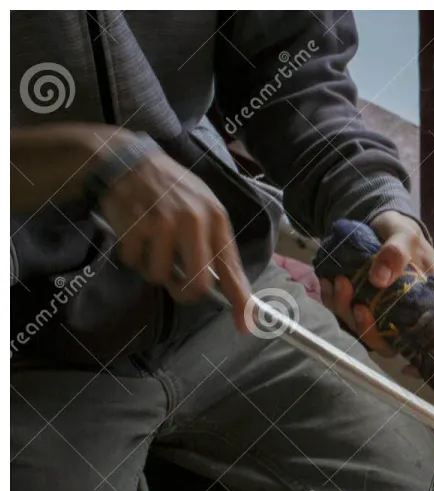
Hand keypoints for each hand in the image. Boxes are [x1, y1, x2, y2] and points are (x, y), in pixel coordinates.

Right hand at [98, 137, 250, 330]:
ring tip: (150, 246)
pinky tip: (133, 235)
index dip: (240, 299)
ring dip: (154, 270)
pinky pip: (136, 263)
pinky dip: (132, 257)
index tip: (244, 324)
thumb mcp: (201, 204)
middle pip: (197, 283)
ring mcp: (164, 224)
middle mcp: (194, 222)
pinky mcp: (137, 227)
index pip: (232, 267)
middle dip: (186, 293)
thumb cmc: (169, 187)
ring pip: (162, 276)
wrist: (127, 160)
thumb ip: (212, 241)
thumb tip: (224, 283)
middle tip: (177, 287)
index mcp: (216, 218)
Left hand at [320, 210, 433, 356]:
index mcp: (427, 306)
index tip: (406, 366)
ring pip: (362, 330)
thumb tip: (379, 279)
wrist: (380, 225)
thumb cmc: (402, 233)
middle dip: (368, 329)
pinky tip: (327, 283)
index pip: (424, 341)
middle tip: (357, 304)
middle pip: (387, 342)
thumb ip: (396, 253)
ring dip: (346, 312)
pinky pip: (343, 313)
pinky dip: (332, 302)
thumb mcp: (404, 235)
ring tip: (338, 282)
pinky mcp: (358, 304)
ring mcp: (378, 313)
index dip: (418, 362)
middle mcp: (403, 316)